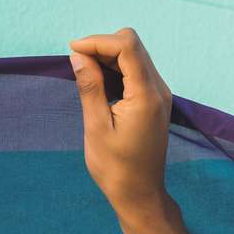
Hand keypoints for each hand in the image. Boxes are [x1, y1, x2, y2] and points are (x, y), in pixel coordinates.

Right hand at [67, 28, 173, 217]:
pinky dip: (117, 68)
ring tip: (86, 75)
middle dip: (102, 46)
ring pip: (135, 55)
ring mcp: (160, 96)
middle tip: (78, 64)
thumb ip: (90, 87)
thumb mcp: (96, 126)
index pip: (127, 46)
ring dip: (108, 56)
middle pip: (133, 45)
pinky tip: (100, 83)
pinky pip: (137, 71)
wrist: (139, 192)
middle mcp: (160, 91)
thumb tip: (79, 54)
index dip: (98, 41)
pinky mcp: (155, 101)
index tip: (73, 53)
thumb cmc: (115, 166)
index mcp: (147, 96)